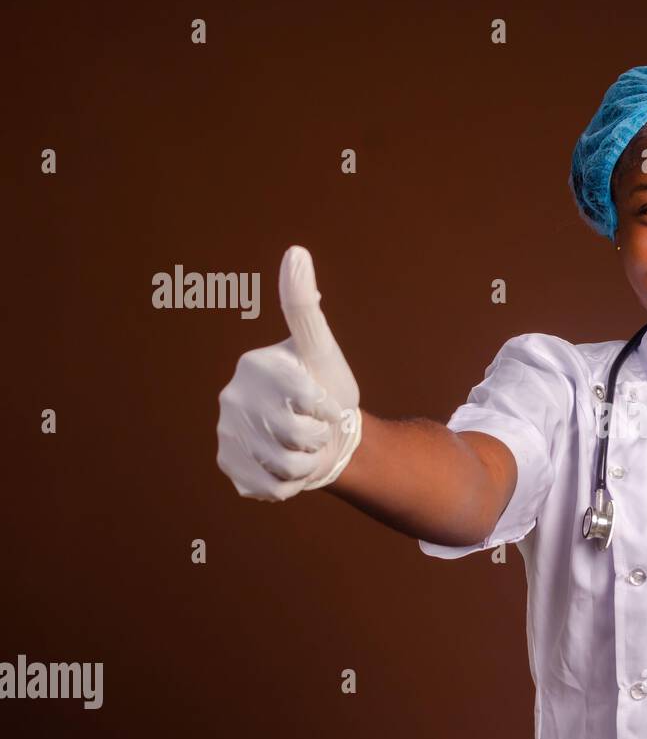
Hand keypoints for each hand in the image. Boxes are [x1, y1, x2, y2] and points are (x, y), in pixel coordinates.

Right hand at [216, 246, 361, 500]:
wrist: (322, 435)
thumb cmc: (325, 388)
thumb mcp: (321, 349)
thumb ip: (304, 307)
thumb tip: (296, 252)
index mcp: (255, 366)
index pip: (309, 400)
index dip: (329, 409)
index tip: (328, 402)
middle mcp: (231, 398)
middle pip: (297, 434)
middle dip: (319, 436)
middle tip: (315, 427)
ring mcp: (226, 435)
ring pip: (287, 465)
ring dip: (308, 462)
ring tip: (304, 446)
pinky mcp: (230, 469)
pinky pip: (272, 486)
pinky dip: (291, 483)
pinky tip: (287, 464)